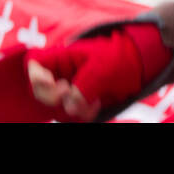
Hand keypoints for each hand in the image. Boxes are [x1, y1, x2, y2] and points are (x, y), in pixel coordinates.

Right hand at [0, 21, 170, 122]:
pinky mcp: (80, 103)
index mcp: (61, 58)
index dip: (36, 77)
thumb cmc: (117, 57)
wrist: (138, 65)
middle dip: (55, 97)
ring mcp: (70, 90)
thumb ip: (83, 86)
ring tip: (93, 101)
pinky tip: (97, 105)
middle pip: (41, 92)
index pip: (34, 66)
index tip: (51, 82)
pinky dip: (84, 114)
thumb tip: (71, 106)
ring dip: (74, 109)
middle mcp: (61, 75)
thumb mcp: (101, 68)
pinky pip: (72, 116)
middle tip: (69, 91)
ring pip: (57, 108)